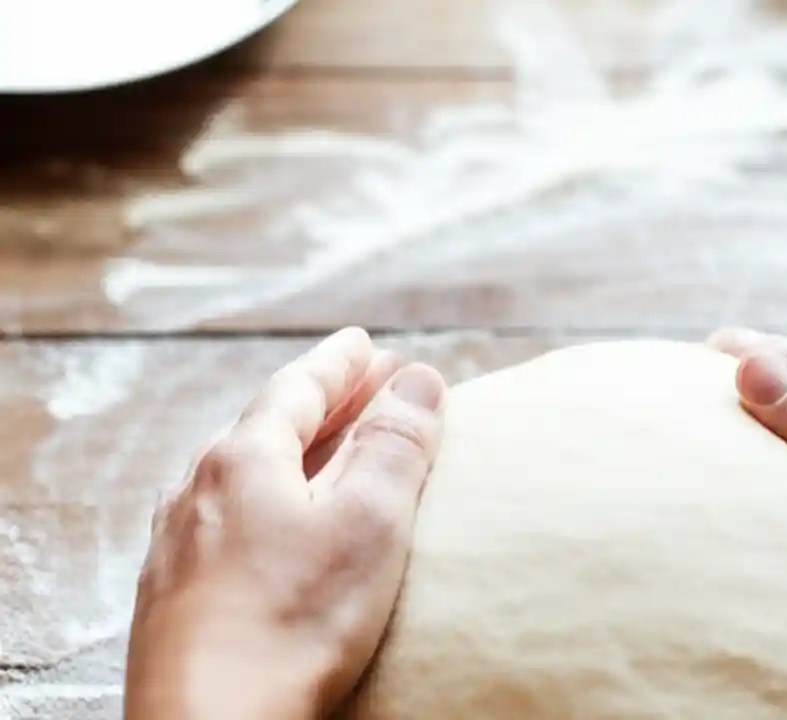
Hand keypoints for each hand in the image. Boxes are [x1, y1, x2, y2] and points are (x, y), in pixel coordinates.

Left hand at [125, 328, 445, 719]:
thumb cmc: (293, 624)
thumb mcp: (368, 522)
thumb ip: (395, 445)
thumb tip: (419, 379)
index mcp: (242, 460)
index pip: (296, 388)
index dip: (338, 364)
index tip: (365, 343)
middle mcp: (197, 491)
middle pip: (266, 426)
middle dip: (322, 404)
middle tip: (364, 385)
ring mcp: (176, 546)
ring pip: (239, 475)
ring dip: (290, 453)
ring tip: (322, 449)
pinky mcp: (173, 598)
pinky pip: (224, 523)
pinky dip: (262, 503)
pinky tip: (266, 527)